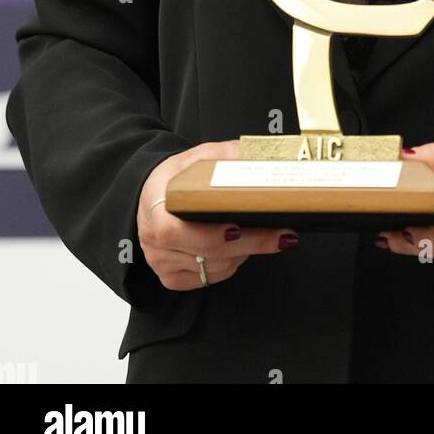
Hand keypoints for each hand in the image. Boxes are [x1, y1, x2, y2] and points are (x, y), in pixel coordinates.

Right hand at [137, 140, 298, 290]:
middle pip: (205, 252)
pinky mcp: (170, 277)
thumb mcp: (199, 156)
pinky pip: (207, 279)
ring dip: (243, 254)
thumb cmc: (178, 174)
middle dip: (249, 244)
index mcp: (154, 203)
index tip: (238, 227)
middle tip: (282, 235)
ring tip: (265, 235)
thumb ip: (228, 155)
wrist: (155, 193)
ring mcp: (160, 261)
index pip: (174, 231)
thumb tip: (260, 158)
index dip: (208, 234)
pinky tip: (241, 249)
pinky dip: (229, 266)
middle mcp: (152, 238)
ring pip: (212, 268)